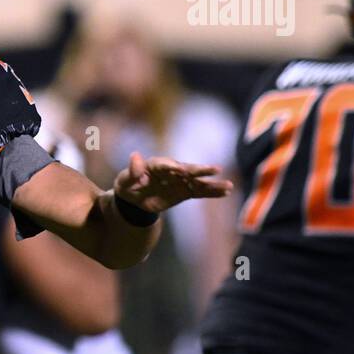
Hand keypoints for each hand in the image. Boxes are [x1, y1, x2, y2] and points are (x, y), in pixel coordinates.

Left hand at [114, 151, 231, 212]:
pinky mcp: (184, 192)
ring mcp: (180, 181)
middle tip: (215, 169)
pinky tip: (226, 192)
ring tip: (229, 186)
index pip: (165, 165)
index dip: (172, 166)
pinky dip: (211, 193)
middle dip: (200, 170)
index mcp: (155, 166)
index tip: (180, 169)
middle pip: (187, 170)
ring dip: (212, 184)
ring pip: (197, 182)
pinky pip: (199, 192)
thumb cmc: (127, 185)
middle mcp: (171, 171)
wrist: (134, 197)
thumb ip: (132, 171)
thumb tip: (135, 156)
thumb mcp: (124, 180)